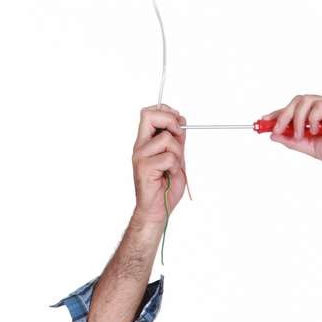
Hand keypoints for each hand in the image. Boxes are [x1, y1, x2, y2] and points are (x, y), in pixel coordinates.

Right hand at [132, 104, 191, 223]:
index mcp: (145, 142)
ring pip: (166, 138)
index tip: (178, 121)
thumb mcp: (176, 158)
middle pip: (149, 115)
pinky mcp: (144, 167)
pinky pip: (168, 158)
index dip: (165, 111)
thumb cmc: (165, 187)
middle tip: (179, 135)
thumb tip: (182, 120)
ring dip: (177, 152)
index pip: (149, 113)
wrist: (157, 210)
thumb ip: (177, 141)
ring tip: (173, 167)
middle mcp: (140, 146)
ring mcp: (140, 156)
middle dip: (170, 121)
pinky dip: (175, 166)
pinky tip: (170, 175)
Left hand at [264, 95, 321, 172]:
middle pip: (297, 100)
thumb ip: (294, 141)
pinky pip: (319, 107)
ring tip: (302, 136)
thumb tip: (274, 136)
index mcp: (318, 113)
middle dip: (283, 115)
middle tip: (277, 130)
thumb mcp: (312, 148)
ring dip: (297, 119)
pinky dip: (312, 119)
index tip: (263, 122)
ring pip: (305, 101)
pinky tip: (316, 132)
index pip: (293, 108)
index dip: (277, 113)